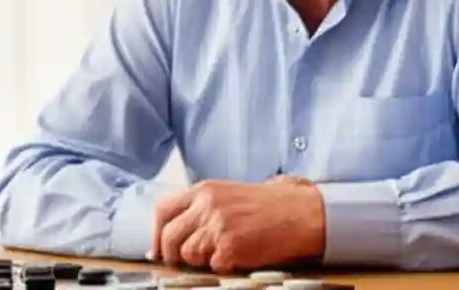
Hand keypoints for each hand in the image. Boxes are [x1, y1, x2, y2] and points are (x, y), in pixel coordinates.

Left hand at [149, 179, 325, 272]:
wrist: (302, 212)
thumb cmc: (272, 204)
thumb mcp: (230, 194)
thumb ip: (202, 208)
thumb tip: (176, 233)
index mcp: (205, 190)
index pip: (163, 211)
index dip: (156, 234)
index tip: (158, 249)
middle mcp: (206, 205)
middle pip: (169, 237)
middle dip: (172, 256)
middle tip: (182, 263)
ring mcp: (217, 226)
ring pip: (189, 255)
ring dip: (202, 261)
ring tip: (224, 253)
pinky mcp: (230, 247)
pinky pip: (213, 267)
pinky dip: (224, 267)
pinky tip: (240, 256)